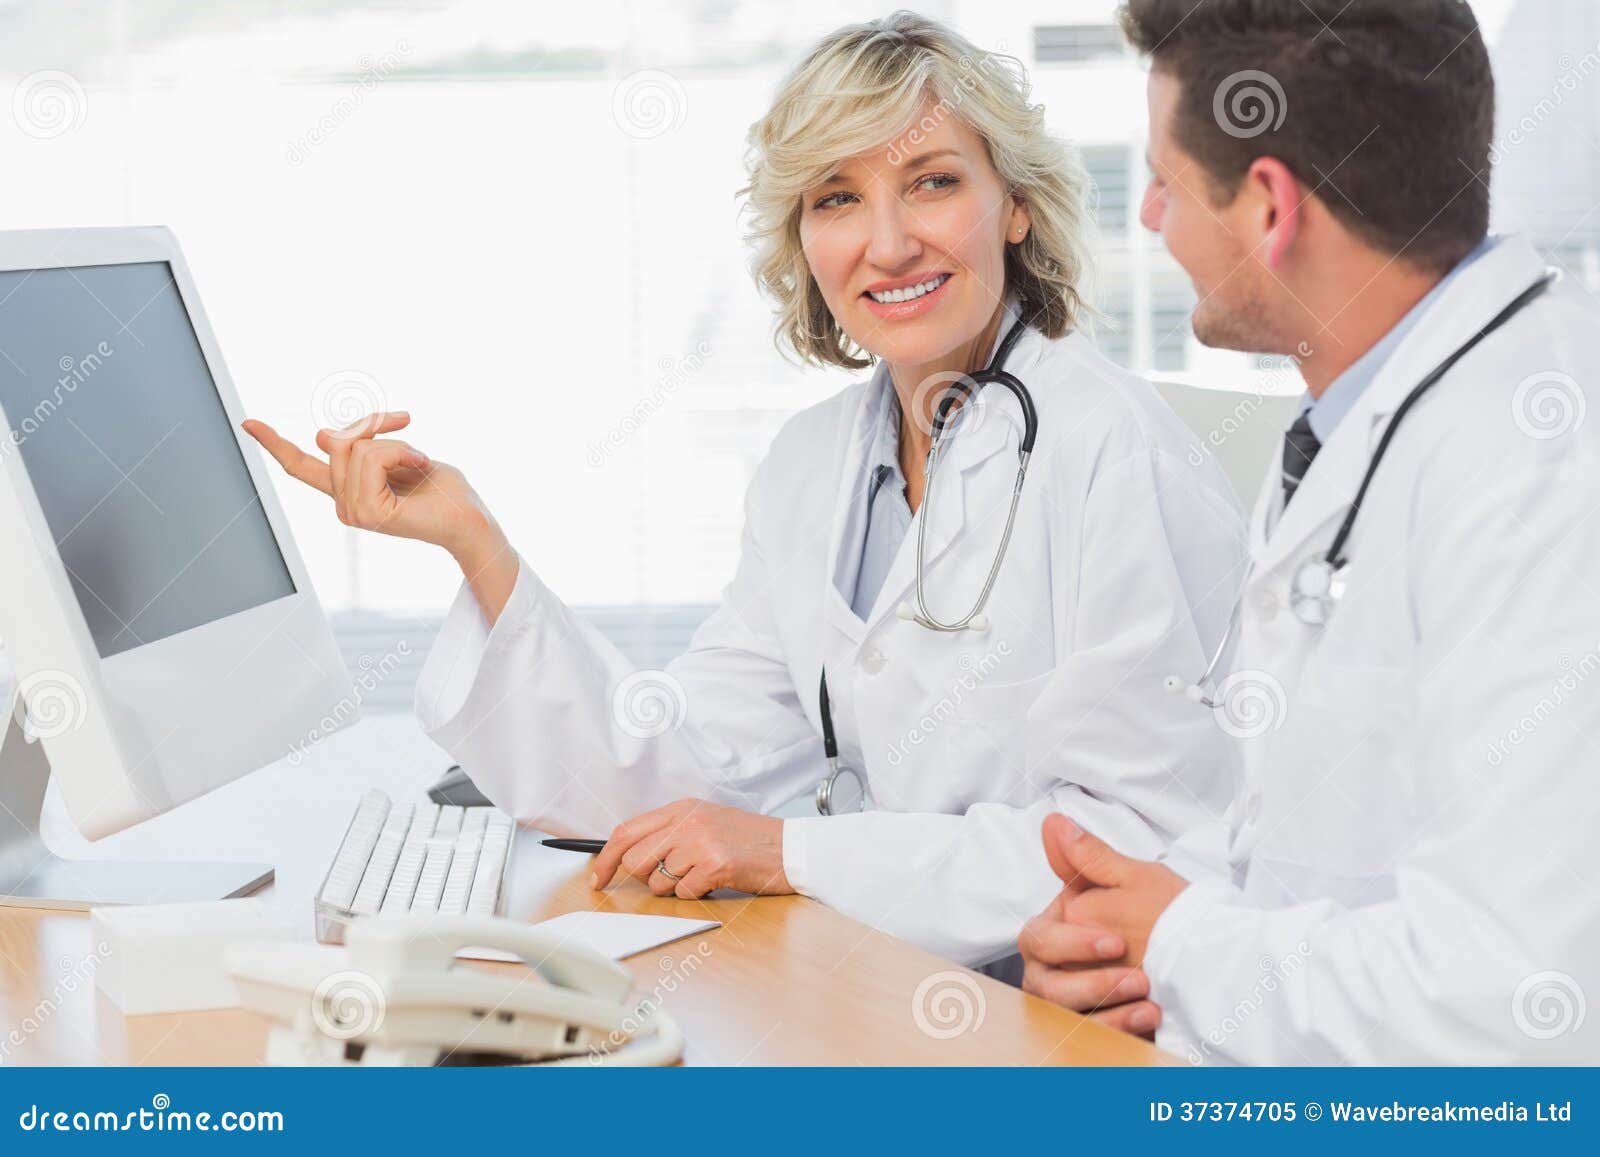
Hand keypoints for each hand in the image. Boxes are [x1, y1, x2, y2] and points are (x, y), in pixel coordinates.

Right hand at [241, 412, 499, 560]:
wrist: (469, 516)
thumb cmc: (443, 489)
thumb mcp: (398, 455)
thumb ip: (361, 448)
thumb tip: (321, 436)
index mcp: (348, 491)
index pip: (302, 466)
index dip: (274, 443)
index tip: (247, 423)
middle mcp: (342, 505)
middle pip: (337, 440)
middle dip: (377, 427)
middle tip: (411, 442)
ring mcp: (351, 512)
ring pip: (356, 447)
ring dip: (395, 444)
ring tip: (418, 463)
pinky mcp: (366, 513)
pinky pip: (372, 457)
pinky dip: (401, 452)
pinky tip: (419, 468)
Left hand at [591, 799, 791, 899]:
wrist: (790, 847)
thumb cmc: (748, 839)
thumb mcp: (705, 822)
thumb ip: (670, 833)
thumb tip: (630, 856)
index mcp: (681, 809)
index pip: (626, 831)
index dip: (607, 859)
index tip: (599, 878)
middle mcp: (687, 822)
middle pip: (635, 860)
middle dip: (646, 878)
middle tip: (672, 877)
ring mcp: (700, 843)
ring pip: (658, 882)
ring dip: (675, 888)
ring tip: (702, 874)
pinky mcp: (715, 865)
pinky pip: (685, 894)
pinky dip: (697, 895)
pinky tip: (716, 881)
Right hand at [1018, 814, 1187, 1038]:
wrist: (1208, 959)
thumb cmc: (1167, 915)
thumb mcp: (1133, 881)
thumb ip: (1088, 857)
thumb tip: (1053, 821)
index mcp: (1059, 928)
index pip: (1038, 939)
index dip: (1071, 944)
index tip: (1116, 942)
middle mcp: (1058, 968)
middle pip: (1043, 984)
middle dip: (1089, 982)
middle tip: (1136, 976)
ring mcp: (1075, 1002)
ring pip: (1064, 1015)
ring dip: (1106, 1008)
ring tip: (1150, 997)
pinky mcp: (1097, 1028)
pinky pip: (1092, 1038)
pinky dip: (1119, 1028)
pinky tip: (1150, 1016)